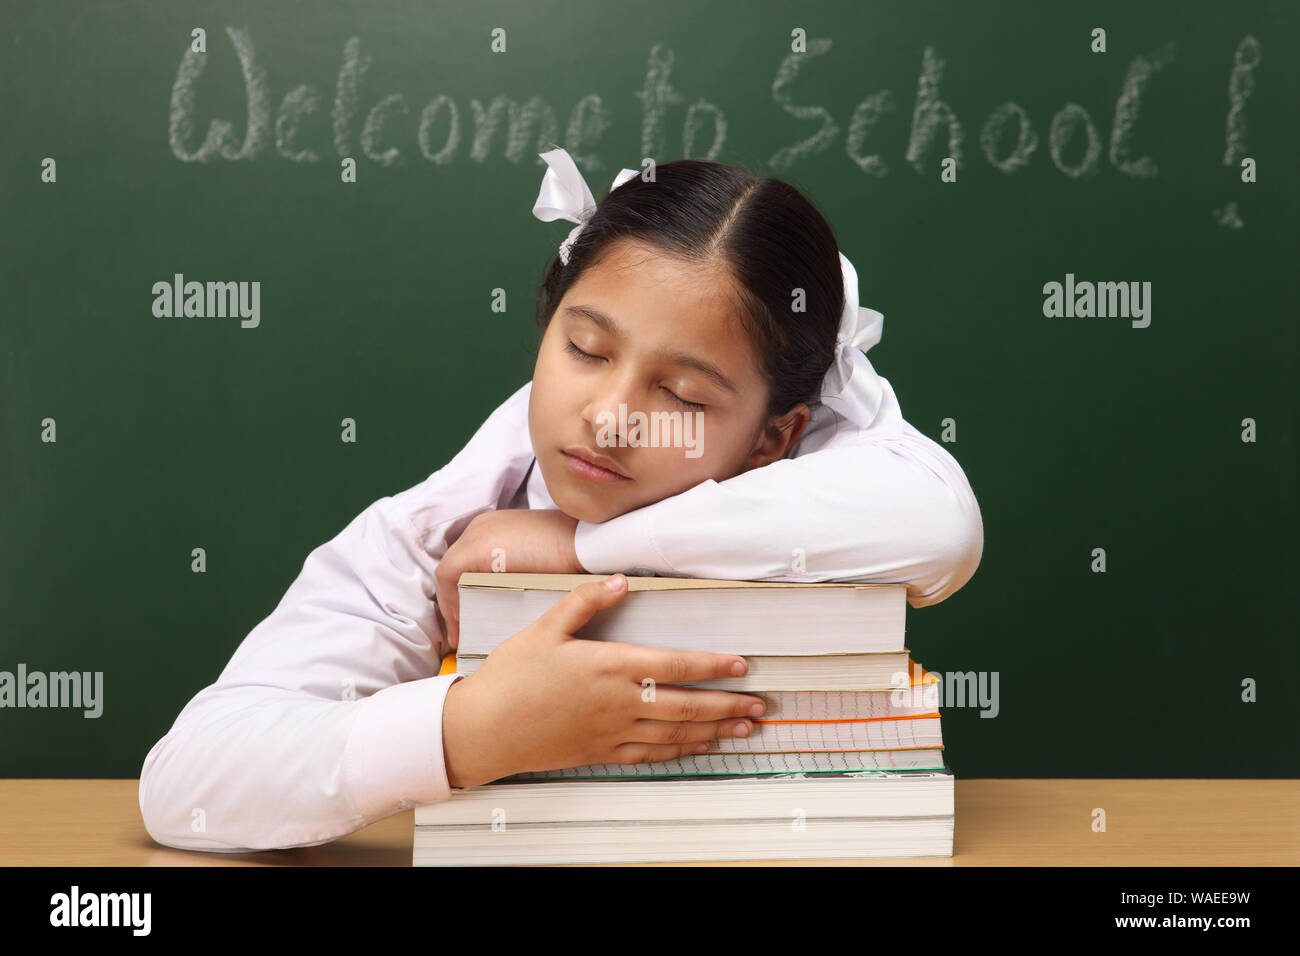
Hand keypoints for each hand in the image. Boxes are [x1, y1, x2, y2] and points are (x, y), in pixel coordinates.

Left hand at [434, 508, 584, 649]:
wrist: (590, 546)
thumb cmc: (577, 555)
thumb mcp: (545, 558)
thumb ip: (525, 569)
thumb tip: (516, 595)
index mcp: (498, 524)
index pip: (468, 560)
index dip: (464, 589)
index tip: (468, 614)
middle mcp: (483, 524)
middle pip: (456, 567)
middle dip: (455, 599)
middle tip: (461, 628)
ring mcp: (477, 533)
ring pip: (449, 573)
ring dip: (453, 604)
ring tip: (461, 632)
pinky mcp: (476, 548)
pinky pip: (448, 578)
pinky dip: (451, 604)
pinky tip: (462, 627)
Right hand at [440, 574, 766, 786]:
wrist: (483, 730)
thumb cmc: (511, 677)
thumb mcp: (545, 627)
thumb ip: (584, 601)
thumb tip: (618, 580)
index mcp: (609, 666)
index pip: (675, 664)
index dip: (713, 666)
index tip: (742, 665)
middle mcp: (618, 702)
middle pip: (686, 705)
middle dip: (728, 704)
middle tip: (760, 706)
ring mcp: (612, 731)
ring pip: (676, 734)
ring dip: (714, 730)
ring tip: (744, 728)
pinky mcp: (601, 752)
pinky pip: (652, 754)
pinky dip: (681, 751)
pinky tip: (699, 747)